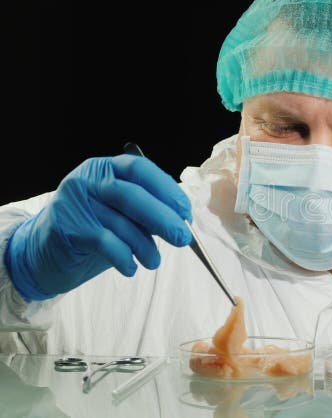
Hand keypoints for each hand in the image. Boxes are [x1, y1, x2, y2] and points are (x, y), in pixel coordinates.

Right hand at [4, 155, 192, 300]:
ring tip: (154, 261)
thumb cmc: (91, 229)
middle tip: (182, 238)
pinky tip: (130, 267)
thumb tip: (182, 222)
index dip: (166, 189)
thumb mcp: (120, 213)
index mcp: (106, 168)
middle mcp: (88, 179)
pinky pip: (104, 242)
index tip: (185, 211)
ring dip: (144, 245)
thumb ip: (146, 211)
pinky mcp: (65, 227)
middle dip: (163, 218)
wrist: (41, 251)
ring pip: (120, 222)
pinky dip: (123, 257)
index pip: (140, 169)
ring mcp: (74, 202)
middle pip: (132, 195)